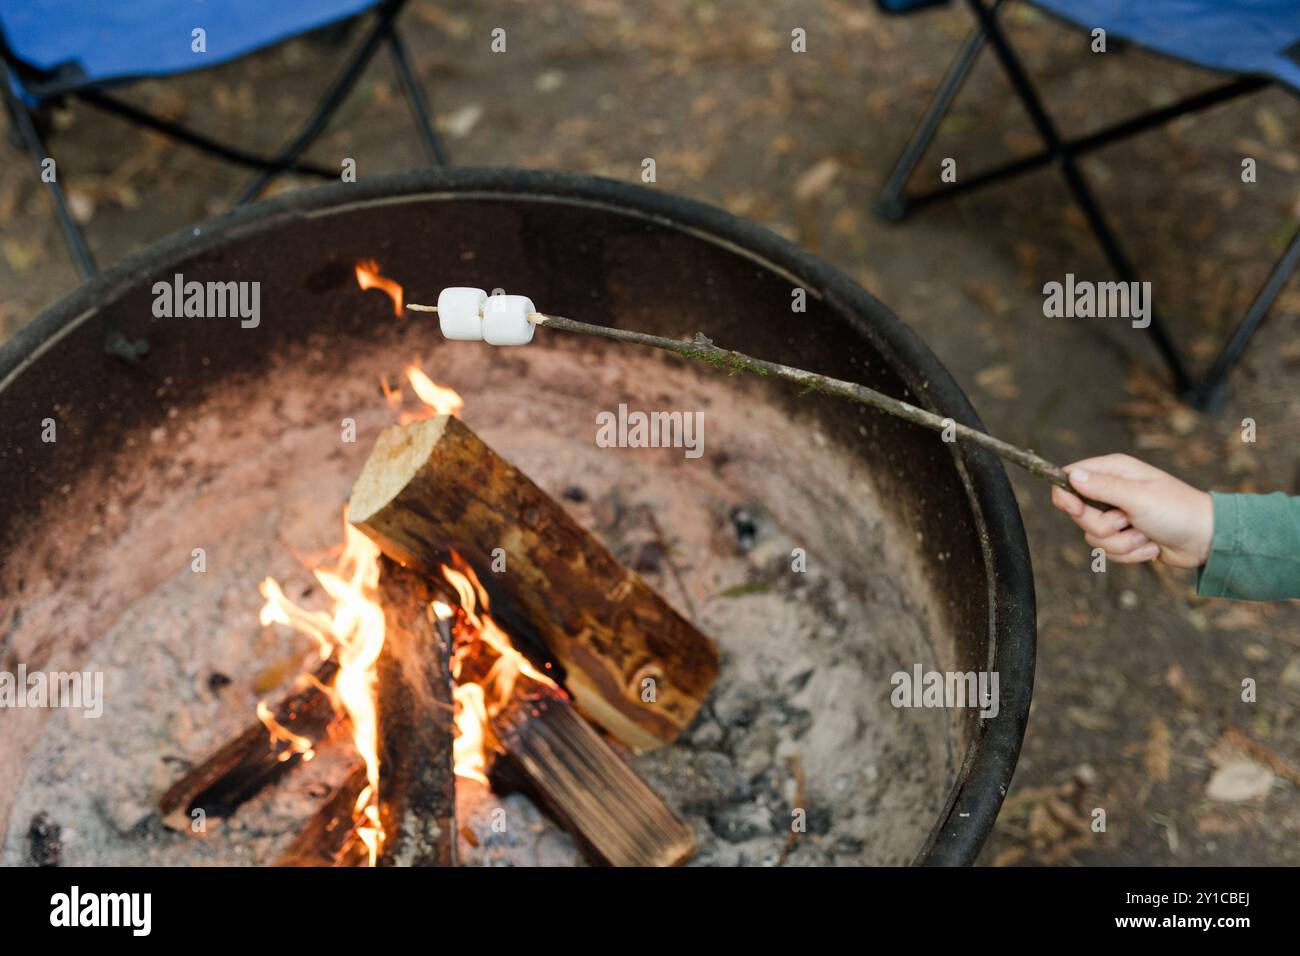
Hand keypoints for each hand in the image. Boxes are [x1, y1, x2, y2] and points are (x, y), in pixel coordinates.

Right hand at [1050, 453, 1212, 568]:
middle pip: (1078, 514)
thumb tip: (1071, 476)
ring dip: (1121, 543)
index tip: (1075, 509)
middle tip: (1127, 521)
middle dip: (1104, 526)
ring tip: (1145, 534)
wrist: (1207, 539)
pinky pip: (1109, 551)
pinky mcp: (1124, 537)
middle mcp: (1112, 491)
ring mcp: (1117, 516)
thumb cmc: (1178, 511)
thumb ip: (1102, 487)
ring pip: (1093, 537)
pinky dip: (1130, 553)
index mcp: (1114, 471)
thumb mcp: (1138, 496)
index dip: (1066, 495)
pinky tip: (1150, 545)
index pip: (1071, 477)